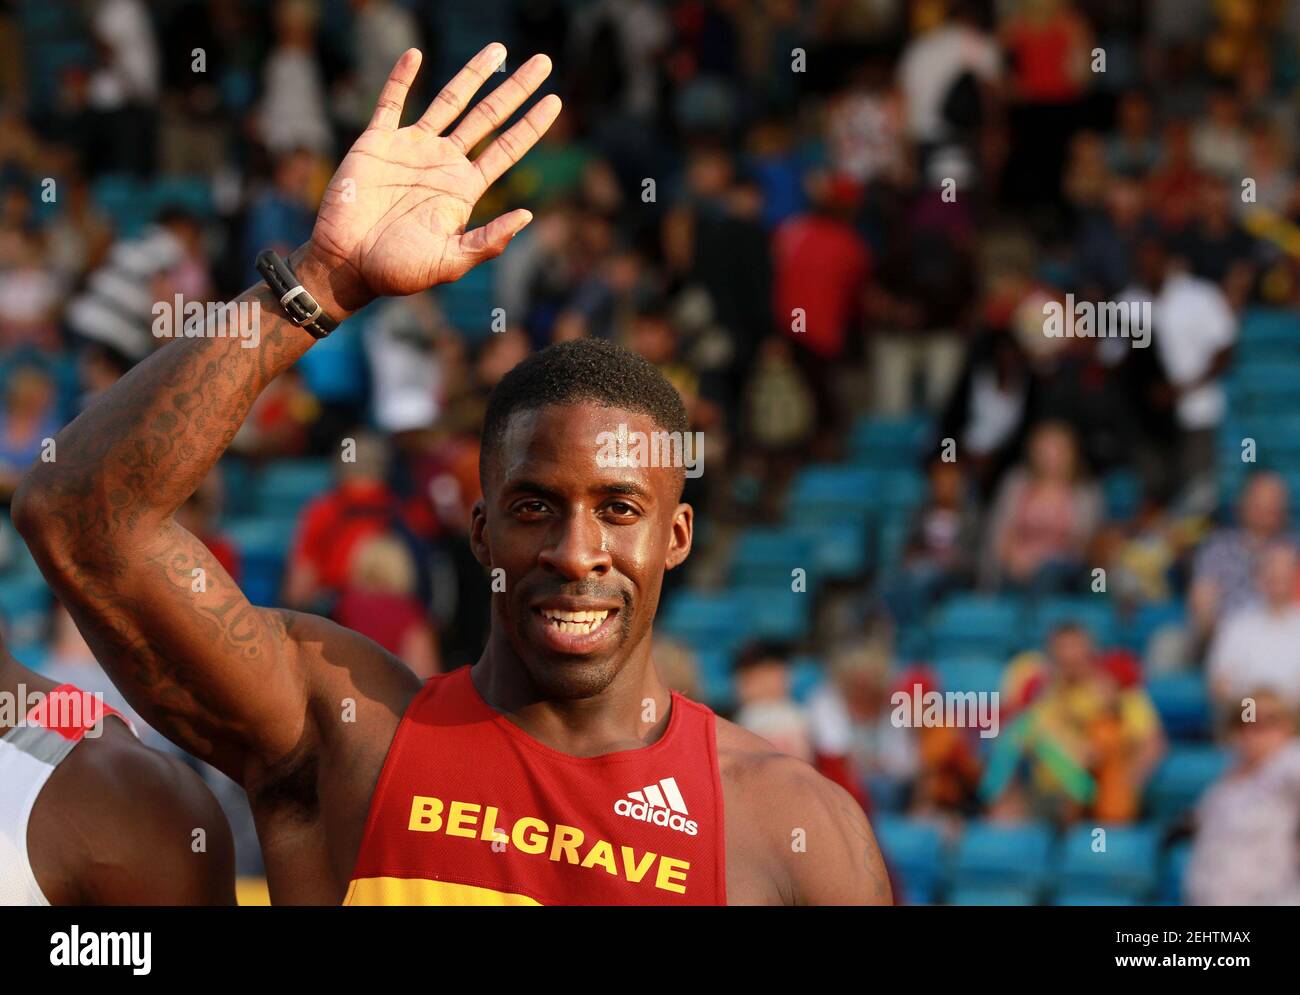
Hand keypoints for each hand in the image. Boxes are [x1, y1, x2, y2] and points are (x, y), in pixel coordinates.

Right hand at [300, 44, 560, 316]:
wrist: (347, 265)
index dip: (531, 126)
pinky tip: (415, 55)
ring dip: (473, 74)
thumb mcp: (449, 262)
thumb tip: (528, 214)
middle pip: (488, 117)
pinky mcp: (377, 142)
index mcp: (464, 190)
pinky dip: (401, 77)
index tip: (557, 101)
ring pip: (450, 100)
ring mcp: (411, 149)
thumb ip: (487, 241)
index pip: (507, 149)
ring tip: (498, 48)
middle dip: (515, 90)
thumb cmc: (398, 271)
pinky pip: (391, 102)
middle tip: (543, 62)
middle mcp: (443, 163)